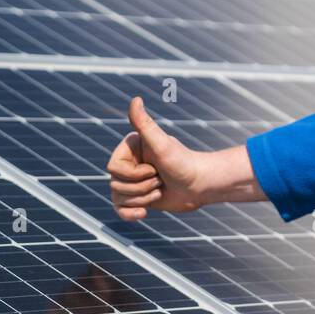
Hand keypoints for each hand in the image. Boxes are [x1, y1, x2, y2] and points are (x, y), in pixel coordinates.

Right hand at [107, 97, 202, 219]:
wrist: (201, 185)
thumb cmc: (184, 162)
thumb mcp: (162, 144)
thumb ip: (145, 123)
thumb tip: (135, 99)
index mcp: (130, 148)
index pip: (113, 168)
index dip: (134, 174)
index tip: (154, 169)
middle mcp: (129, 162)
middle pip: (115, 185)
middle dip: (141, 188)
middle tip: (160, 180)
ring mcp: (133, 180)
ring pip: (118, 198)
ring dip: (142, 199)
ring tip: (160, 190)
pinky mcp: (138, 197)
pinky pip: (120, 210)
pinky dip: (130, 214)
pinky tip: (144, 213)